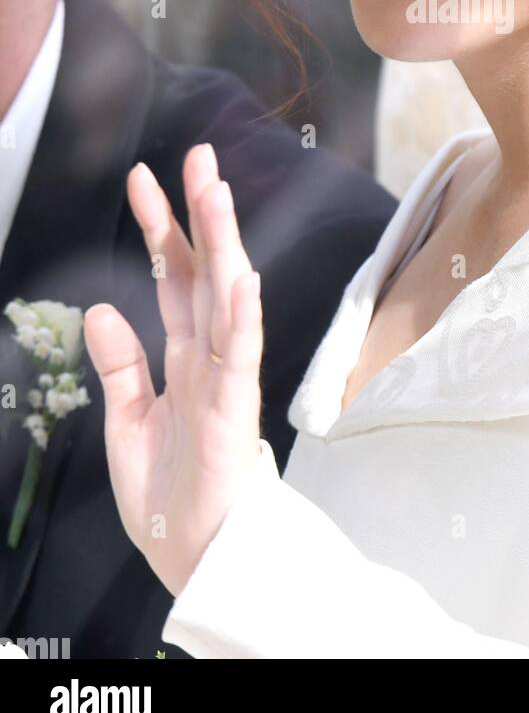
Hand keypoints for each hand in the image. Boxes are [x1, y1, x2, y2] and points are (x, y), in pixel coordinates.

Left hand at [84, 143, 262, 596]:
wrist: (192, 556)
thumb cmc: (167, 493)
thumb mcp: (125, 421)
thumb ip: (121, 364)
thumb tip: (103, 307)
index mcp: (186, 356)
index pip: (176, 278)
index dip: (162, 228)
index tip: (144, 177)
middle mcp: (211, 357)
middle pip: (207, 272)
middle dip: (201, 213)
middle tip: (197, 156)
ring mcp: (226, 379)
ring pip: (228, 299)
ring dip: (224, 245)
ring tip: (215, 193)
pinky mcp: (232, 413)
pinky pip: (239, 358)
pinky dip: (241, 317)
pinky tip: (241, 277)